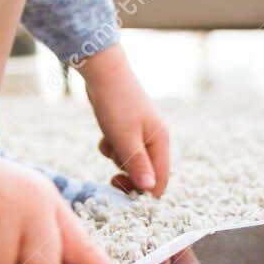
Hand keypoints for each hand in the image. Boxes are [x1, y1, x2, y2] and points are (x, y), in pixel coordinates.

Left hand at [77, 44, 170, 196]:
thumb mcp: (125, 138)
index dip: (143, 192)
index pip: (160, 180)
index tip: (122, 191)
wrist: (103, 71)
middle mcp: (156, 138)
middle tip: (111, 176)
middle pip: (146, 172)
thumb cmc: (115, 104)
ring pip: (131, 160)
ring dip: (117, 158)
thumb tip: (151, 189)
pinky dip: (112, 146)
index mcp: (160, 142)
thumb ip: (137, 164)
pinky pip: (122, 147)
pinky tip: (104, 136)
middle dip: (128, 174)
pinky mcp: (129, 126)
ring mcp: (142, 131)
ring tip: (109, 143)